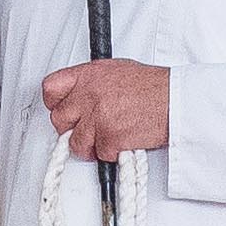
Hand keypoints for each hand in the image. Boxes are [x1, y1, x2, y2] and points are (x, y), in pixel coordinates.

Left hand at [42, 59, 168, 159]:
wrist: (175, 101)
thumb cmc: (153, 87)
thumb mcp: (117, 71)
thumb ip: (92, 83)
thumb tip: (79, 96)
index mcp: (88, 75)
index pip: (51, 89)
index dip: (54, 103)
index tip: (62, 110)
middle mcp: (88, 95)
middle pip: (59, 119)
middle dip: (71, 129)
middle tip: (87, 129)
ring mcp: (97, 117)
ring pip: (75, 143)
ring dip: (90, 146)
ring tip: (106, 138)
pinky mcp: (108, 138)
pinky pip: (99, 153)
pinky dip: (110, 153)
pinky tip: (122, 141)